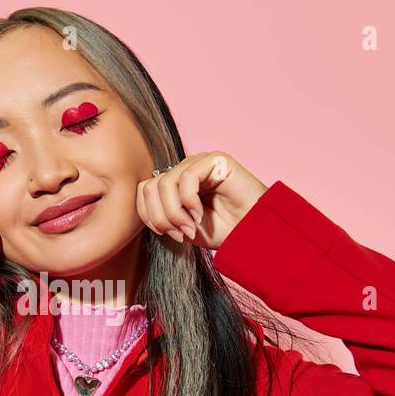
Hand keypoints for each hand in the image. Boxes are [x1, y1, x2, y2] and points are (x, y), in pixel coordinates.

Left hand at [136, 152, 268, 249]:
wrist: (252, 232)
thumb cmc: (223, 231)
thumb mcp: (182, 227)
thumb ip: (162, 216)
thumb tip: (142, 211)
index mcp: (175, 183)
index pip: (144, 190)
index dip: (150, 216)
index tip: (170, 236)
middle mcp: (185, 169)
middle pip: (150, 187)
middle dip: (161, 217)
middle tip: (180, 234)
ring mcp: (198, 162)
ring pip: (164, 183)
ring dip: (174, 213)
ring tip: (190, 227)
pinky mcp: (214, 159)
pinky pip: (185, 178)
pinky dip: (188, 202)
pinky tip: (199, 215)